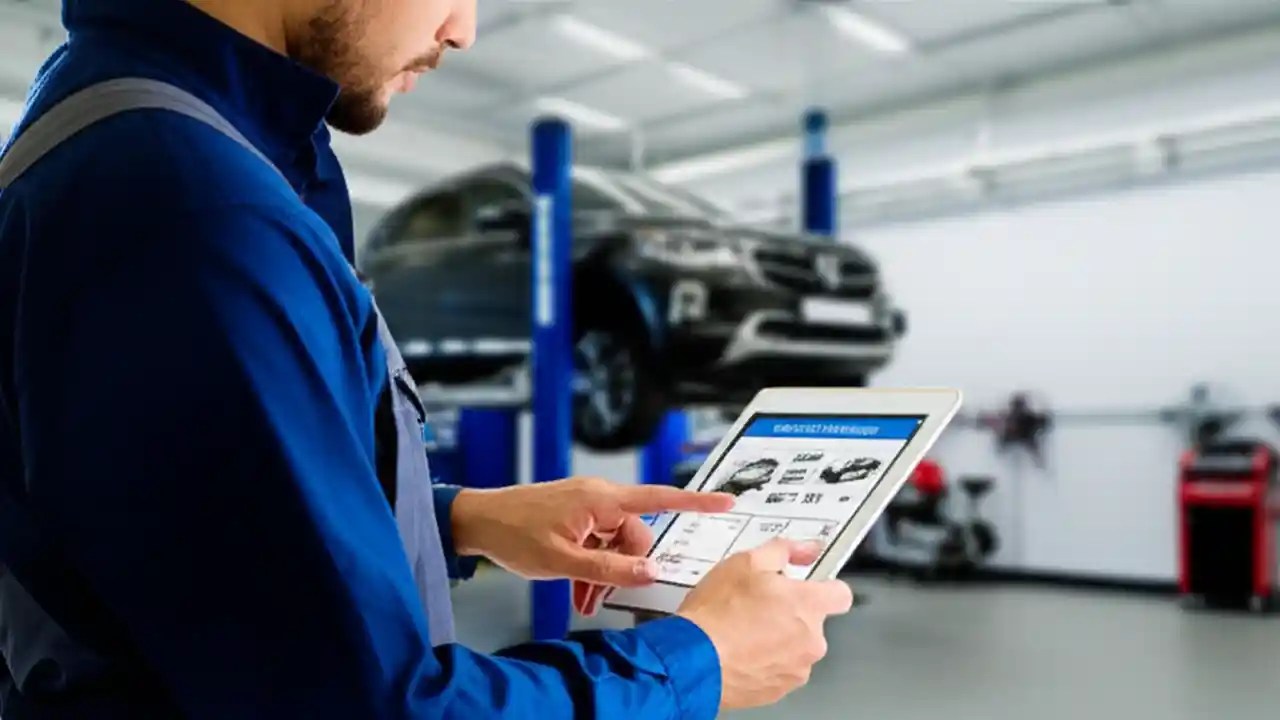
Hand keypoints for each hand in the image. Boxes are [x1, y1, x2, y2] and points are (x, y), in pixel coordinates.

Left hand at [451, 478, 733, 608]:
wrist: (476, 521)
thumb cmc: (513, 533)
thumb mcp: (562, 562)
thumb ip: (608, 569)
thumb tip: (649, 572)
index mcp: (601, 500)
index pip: (659, 498)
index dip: (696, 503)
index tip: (725, 502)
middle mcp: (598, 497)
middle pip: (634, 534)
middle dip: (625, 568)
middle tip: (599, 597)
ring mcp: (585, 504)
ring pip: (613, 542)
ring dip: (605, 571)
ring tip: (583, 599)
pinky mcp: (573, 514)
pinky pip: (596, 540)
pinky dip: (592, 564)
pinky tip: (577, 588)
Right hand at [676, 539, 853, 710]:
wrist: (693, 659)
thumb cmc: (716, 614)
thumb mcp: (746, 563)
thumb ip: (784, 551)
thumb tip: (805, 548)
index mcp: (808, 606)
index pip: (841, 594)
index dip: (825, 587)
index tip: (808, 586)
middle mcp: (810, 641)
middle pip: (812, 622)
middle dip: (790, 614)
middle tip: (757, 605)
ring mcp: (795, 670)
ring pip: (794, 648)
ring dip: (777, 639)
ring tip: (743, 630)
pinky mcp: (777, 691)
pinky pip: (778, 671)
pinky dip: (763, 662)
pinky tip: (739, 651)